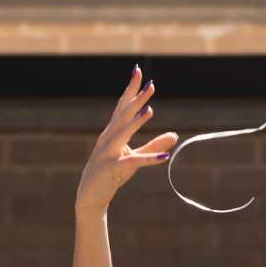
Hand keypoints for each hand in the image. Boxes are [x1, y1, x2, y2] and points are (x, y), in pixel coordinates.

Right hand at [76, 69, 176, 214]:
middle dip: (136, 99)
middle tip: (151, 85)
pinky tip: (165, 157)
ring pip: (122, 133)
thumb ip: (154, 146)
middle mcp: (108, 138)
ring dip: (135, 122)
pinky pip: (133, 162)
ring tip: (149, 110)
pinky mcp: (112, 168)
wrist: (91, 195)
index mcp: (112, 132)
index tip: (138, 71)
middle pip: (123, 115)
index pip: (122, 106)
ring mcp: (108, 153)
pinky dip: (149, 159)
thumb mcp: (135, 157)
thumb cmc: (111, 173)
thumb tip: (175, 135)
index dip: (131, 89)